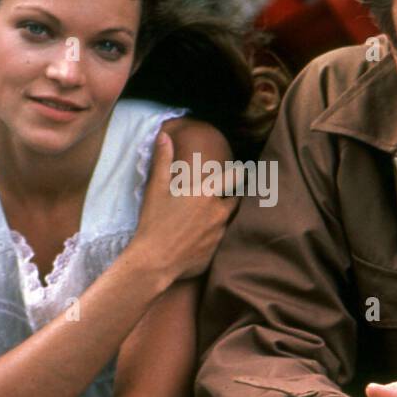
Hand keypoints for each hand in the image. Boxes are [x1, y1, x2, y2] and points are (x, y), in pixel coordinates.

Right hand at [129, 131, 236, 282]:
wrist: (154, 261)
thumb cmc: (154, 222)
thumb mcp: (156, 188)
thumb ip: (163, 160)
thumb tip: (164, 136)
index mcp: (207, 193)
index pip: (234, 177)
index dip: (239, 172)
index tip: (242, 170)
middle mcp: (219, 213)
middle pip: (235, 200)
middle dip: (230, 196)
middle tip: (223, 194)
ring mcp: (219, 234)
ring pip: (227, 220)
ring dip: (221, 216)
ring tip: (209, 216)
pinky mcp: (216, 252)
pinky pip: (220, 239)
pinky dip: (214, 235)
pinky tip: (201, 236)